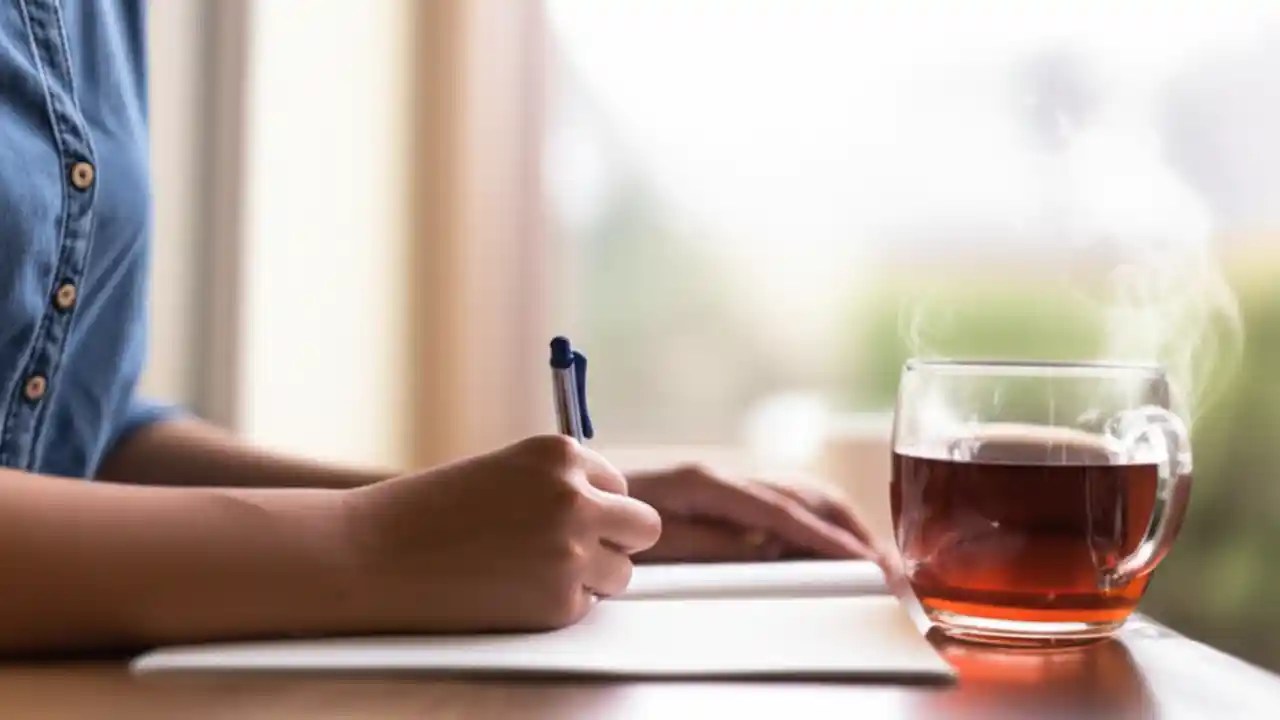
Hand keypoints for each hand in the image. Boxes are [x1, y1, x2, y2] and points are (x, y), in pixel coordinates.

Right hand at [341, 436, 661, 632]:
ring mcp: (573, 551)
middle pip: (644, 526)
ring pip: (622, 573)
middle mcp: (576, 498)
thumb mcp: (504, 473)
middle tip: (577, 551)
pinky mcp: (560, 602)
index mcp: (561, 454)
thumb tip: (611, 513)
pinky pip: (585, 606)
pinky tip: (509, 592)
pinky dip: (557, 605)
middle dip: (617, 540)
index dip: (592, 506)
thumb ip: (558, 486)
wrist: (373, 554)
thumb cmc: (431, 512)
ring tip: (529, 572)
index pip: (616, 485)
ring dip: (590, 576)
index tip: (558, 519)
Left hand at [626, 465, 877, 562]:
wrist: (579, 502)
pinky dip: (818, 524)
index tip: (864, 563)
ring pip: (802, 495)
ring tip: (875, 561)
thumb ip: (709, 544)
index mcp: (706, 484)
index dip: (826, 539)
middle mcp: (724, 475)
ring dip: (842, 525)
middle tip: (888, 568)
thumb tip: (766, 545)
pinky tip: (833, 549)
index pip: (781, 511)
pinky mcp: (728, 496)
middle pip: (805, 495)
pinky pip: (785, 504)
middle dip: (851, 529)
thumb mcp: (652, 544)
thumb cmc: (609, 525)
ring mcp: (729, 482)